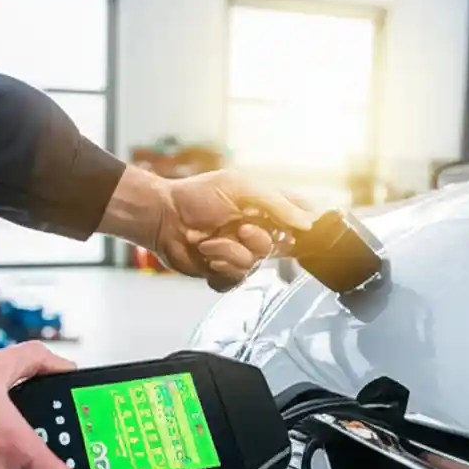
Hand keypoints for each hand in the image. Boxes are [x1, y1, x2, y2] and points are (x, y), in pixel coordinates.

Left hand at [157, 170, 317, 290]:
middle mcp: (256, 231)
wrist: (161, 217)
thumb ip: (276, 203)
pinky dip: (221, 271)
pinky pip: (235, 281)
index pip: (298, 218)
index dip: (304, 227)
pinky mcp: (222, 272)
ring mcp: (239, 252)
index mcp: (264, 208)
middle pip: (279, 248)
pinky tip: (207, 259)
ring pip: (255, 266)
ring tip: (209, 243)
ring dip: (230, 254)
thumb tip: (307, 223)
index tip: (303, 230)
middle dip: (258, 240)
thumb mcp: (240, 187)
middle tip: (241, 228)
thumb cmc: (196, 195)